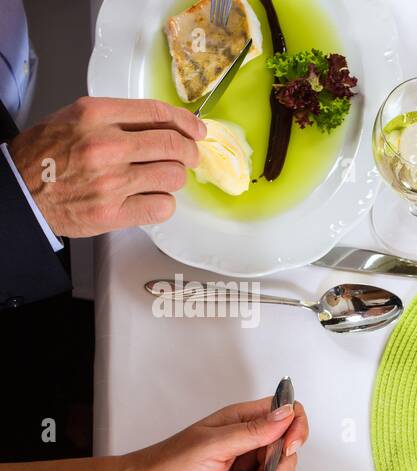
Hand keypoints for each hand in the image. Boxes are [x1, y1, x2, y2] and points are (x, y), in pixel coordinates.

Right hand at [6, 97, 205, 237]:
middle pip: (174, 145)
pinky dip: (163, 203)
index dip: (186, 122)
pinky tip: (150, 198)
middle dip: (188, 152)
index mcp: (95, 115)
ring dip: (173, 178)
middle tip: (188, 156)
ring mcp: (111, 181)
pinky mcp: (113, 212)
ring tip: (159, 177)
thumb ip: (118, 119)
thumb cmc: (45, 153)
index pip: (158, 113)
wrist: (20, 189)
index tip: (197, 130)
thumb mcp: (75, 118)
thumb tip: (164, 125)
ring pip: (173, 177)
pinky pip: (163, 206)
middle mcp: (106, 146)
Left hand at [124, 397, 309, 470]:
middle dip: (274, 470)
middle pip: (287, 450)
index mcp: (242, 419)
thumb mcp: (214, 445)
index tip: (288, 448)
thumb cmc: (168, 464)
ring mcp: (247, 463)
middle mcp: (248, 439)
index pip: (286, 412)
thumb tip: (285, 413)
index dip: (295, 429)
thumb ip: (254, 431)